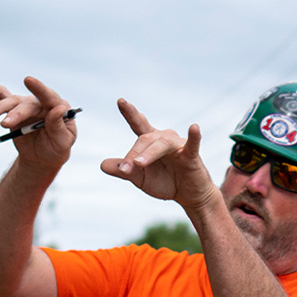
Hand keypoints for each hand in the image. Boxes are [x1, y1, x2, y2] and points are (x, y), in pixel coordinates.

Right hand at [0, 73, 76, 169]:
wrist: (43, 157)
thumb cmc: (57, 148)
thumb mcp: (63, 142)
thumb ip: (59, 126)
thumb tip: (59, 108)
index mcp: (58, 108)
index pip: (50, 98)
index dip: (40, 89)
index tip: (28, 81)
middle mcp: (42, 103)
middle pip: (27, 105)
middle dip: (16, 114)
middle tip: (5, 124)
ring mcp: (27, 105)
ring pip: (13, 103)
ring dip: (2, 108)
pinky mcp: (14, 110)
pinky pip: (2, 96)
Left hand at [100, 99, 218, 210]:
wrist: (188, 195)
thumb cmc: (165, 182)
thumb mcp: (140, 178)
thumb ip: (123, 171)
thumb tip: (102, 165)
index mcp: (149, 142)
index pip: (138, 124)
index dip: (130, 112)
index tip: (121, 101)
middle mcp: (163, 139)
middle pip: (145, 140)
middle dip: (133, 154)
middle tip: (125, 169)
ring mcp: (178, 145)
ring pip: (161, 144)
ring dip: (149, 154)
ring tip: (138, 164)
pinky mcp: (192, 156)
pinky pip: (192, 145)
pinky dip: (194, 137)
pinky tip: (194, 128)